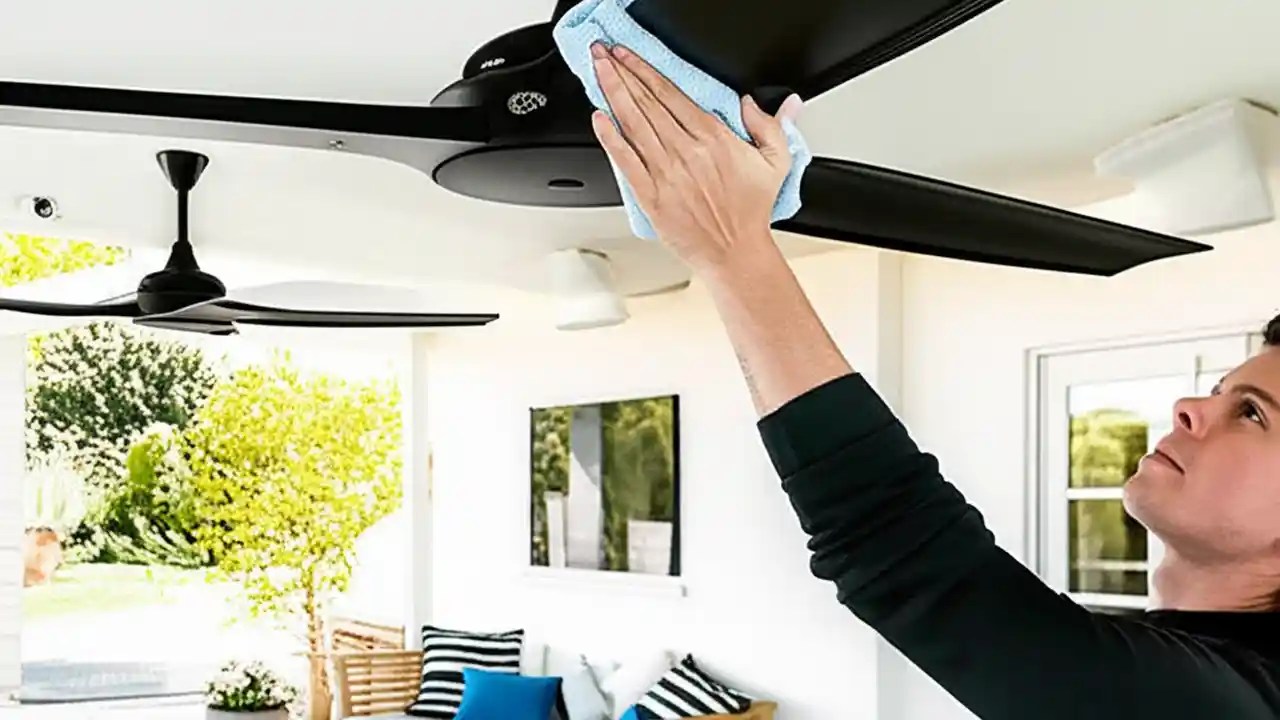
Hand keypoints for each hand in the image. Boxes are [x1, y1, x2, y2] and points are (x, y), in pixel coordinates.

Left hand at [589, 42, 802, 274]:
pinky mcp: (651, 196)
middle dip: (622, 73)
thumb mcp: (776, 162)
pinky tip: (598, 119)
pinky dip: (610, 138)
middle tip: (603, 53)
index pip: (671, 94)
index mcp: (713, 138)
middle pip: (647, 102)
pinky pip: (625, 161)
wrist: (735, 252)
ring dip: (613, 94)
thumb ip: (768, 125)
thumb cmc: (751, 211)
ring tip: (598, 72)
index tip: (629, 55)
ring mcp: (666, 174)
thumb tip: (753, 102)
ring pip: (633, 124)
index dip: (645, 70)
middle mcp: (686, 152)